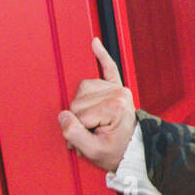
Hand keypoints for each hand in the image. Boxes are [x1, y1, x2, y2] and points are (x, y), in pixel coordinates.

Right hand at [58, 37, 137, 172]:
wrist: (132, 150)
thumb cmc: (115, 151)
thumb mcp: (93, 151)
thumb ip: (74, 134)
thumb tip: (63, 116)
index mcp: (115, 107)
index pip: (80, 113)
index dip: (77, 130)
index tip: (86, 142)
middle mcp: (118, 93)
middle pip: (79, 100)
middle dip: (78, 119)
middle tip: (89, 133)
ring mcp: (117, 89)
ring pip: (83, 88)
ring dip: (81, 105)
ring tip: (91, 121)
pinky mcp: (117, 86)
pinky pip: (108, 68)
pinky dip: (102, 55)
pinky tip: (94, 43)